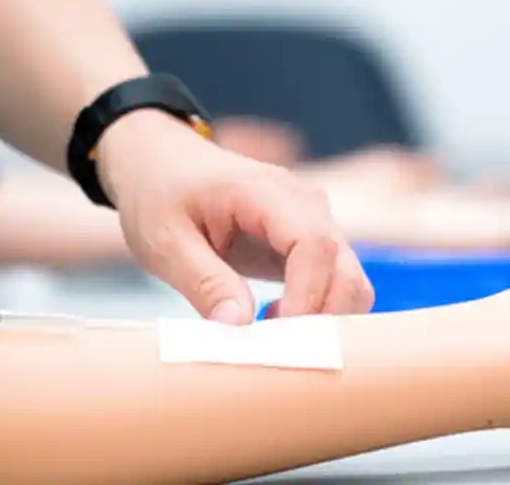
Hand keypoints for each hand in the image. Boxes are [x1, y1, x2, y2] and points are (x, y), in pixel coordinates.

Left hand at [95, 111, 373, 323]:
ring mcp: (315, 219)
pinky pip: (336, 280)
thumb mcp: (164, 241)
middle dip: (321, 318)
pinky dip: (320, 310)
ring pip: (350, 278)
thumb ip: (203, 283)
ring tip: (269, 331)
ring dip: (324, 317)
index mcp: (265, 191)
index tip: (275, 336)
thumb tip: (239, 327)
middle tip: (273, 349)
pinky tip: (274, 316)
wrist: (161, 161)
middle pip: (344, 267)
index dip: (306, 297)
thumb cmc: (159, 195)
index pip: (313, 245)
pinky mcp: (312, 239)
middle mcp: (305, 202)